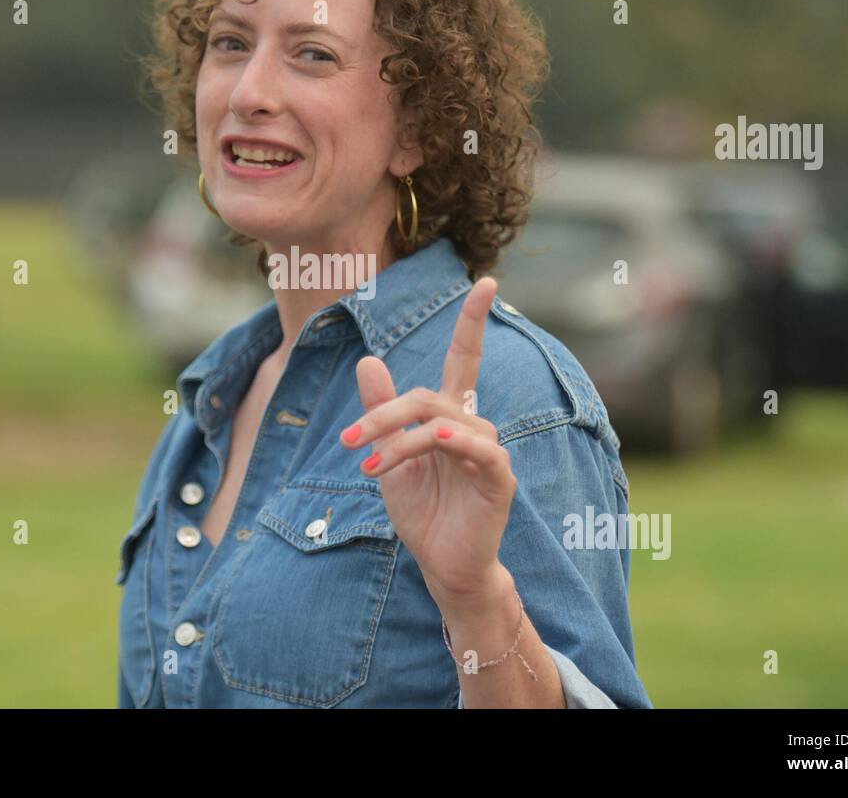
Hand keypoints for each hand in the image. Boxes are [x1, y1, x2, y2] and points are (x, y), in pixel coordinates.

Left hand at [338, 276, 517, 602]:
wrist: (444, 566)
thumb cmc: (424, 511)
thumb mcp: (391, 457)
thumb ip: (382, 411)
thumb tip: (367, 359)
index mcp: (451, 416)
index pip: (465, 358)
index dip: (473, 322)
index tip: (486, 281)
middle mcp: (474, 426)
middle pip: (428, 396)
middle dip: (384, 413)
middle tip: (349, 440)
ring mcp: (490, 451)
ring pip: (441, 421)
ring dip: (399, 440)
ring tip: (369, 466)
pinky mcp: (498, 479)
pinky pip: (479, 450)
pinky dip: (454, 441)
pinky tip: (437, 440)